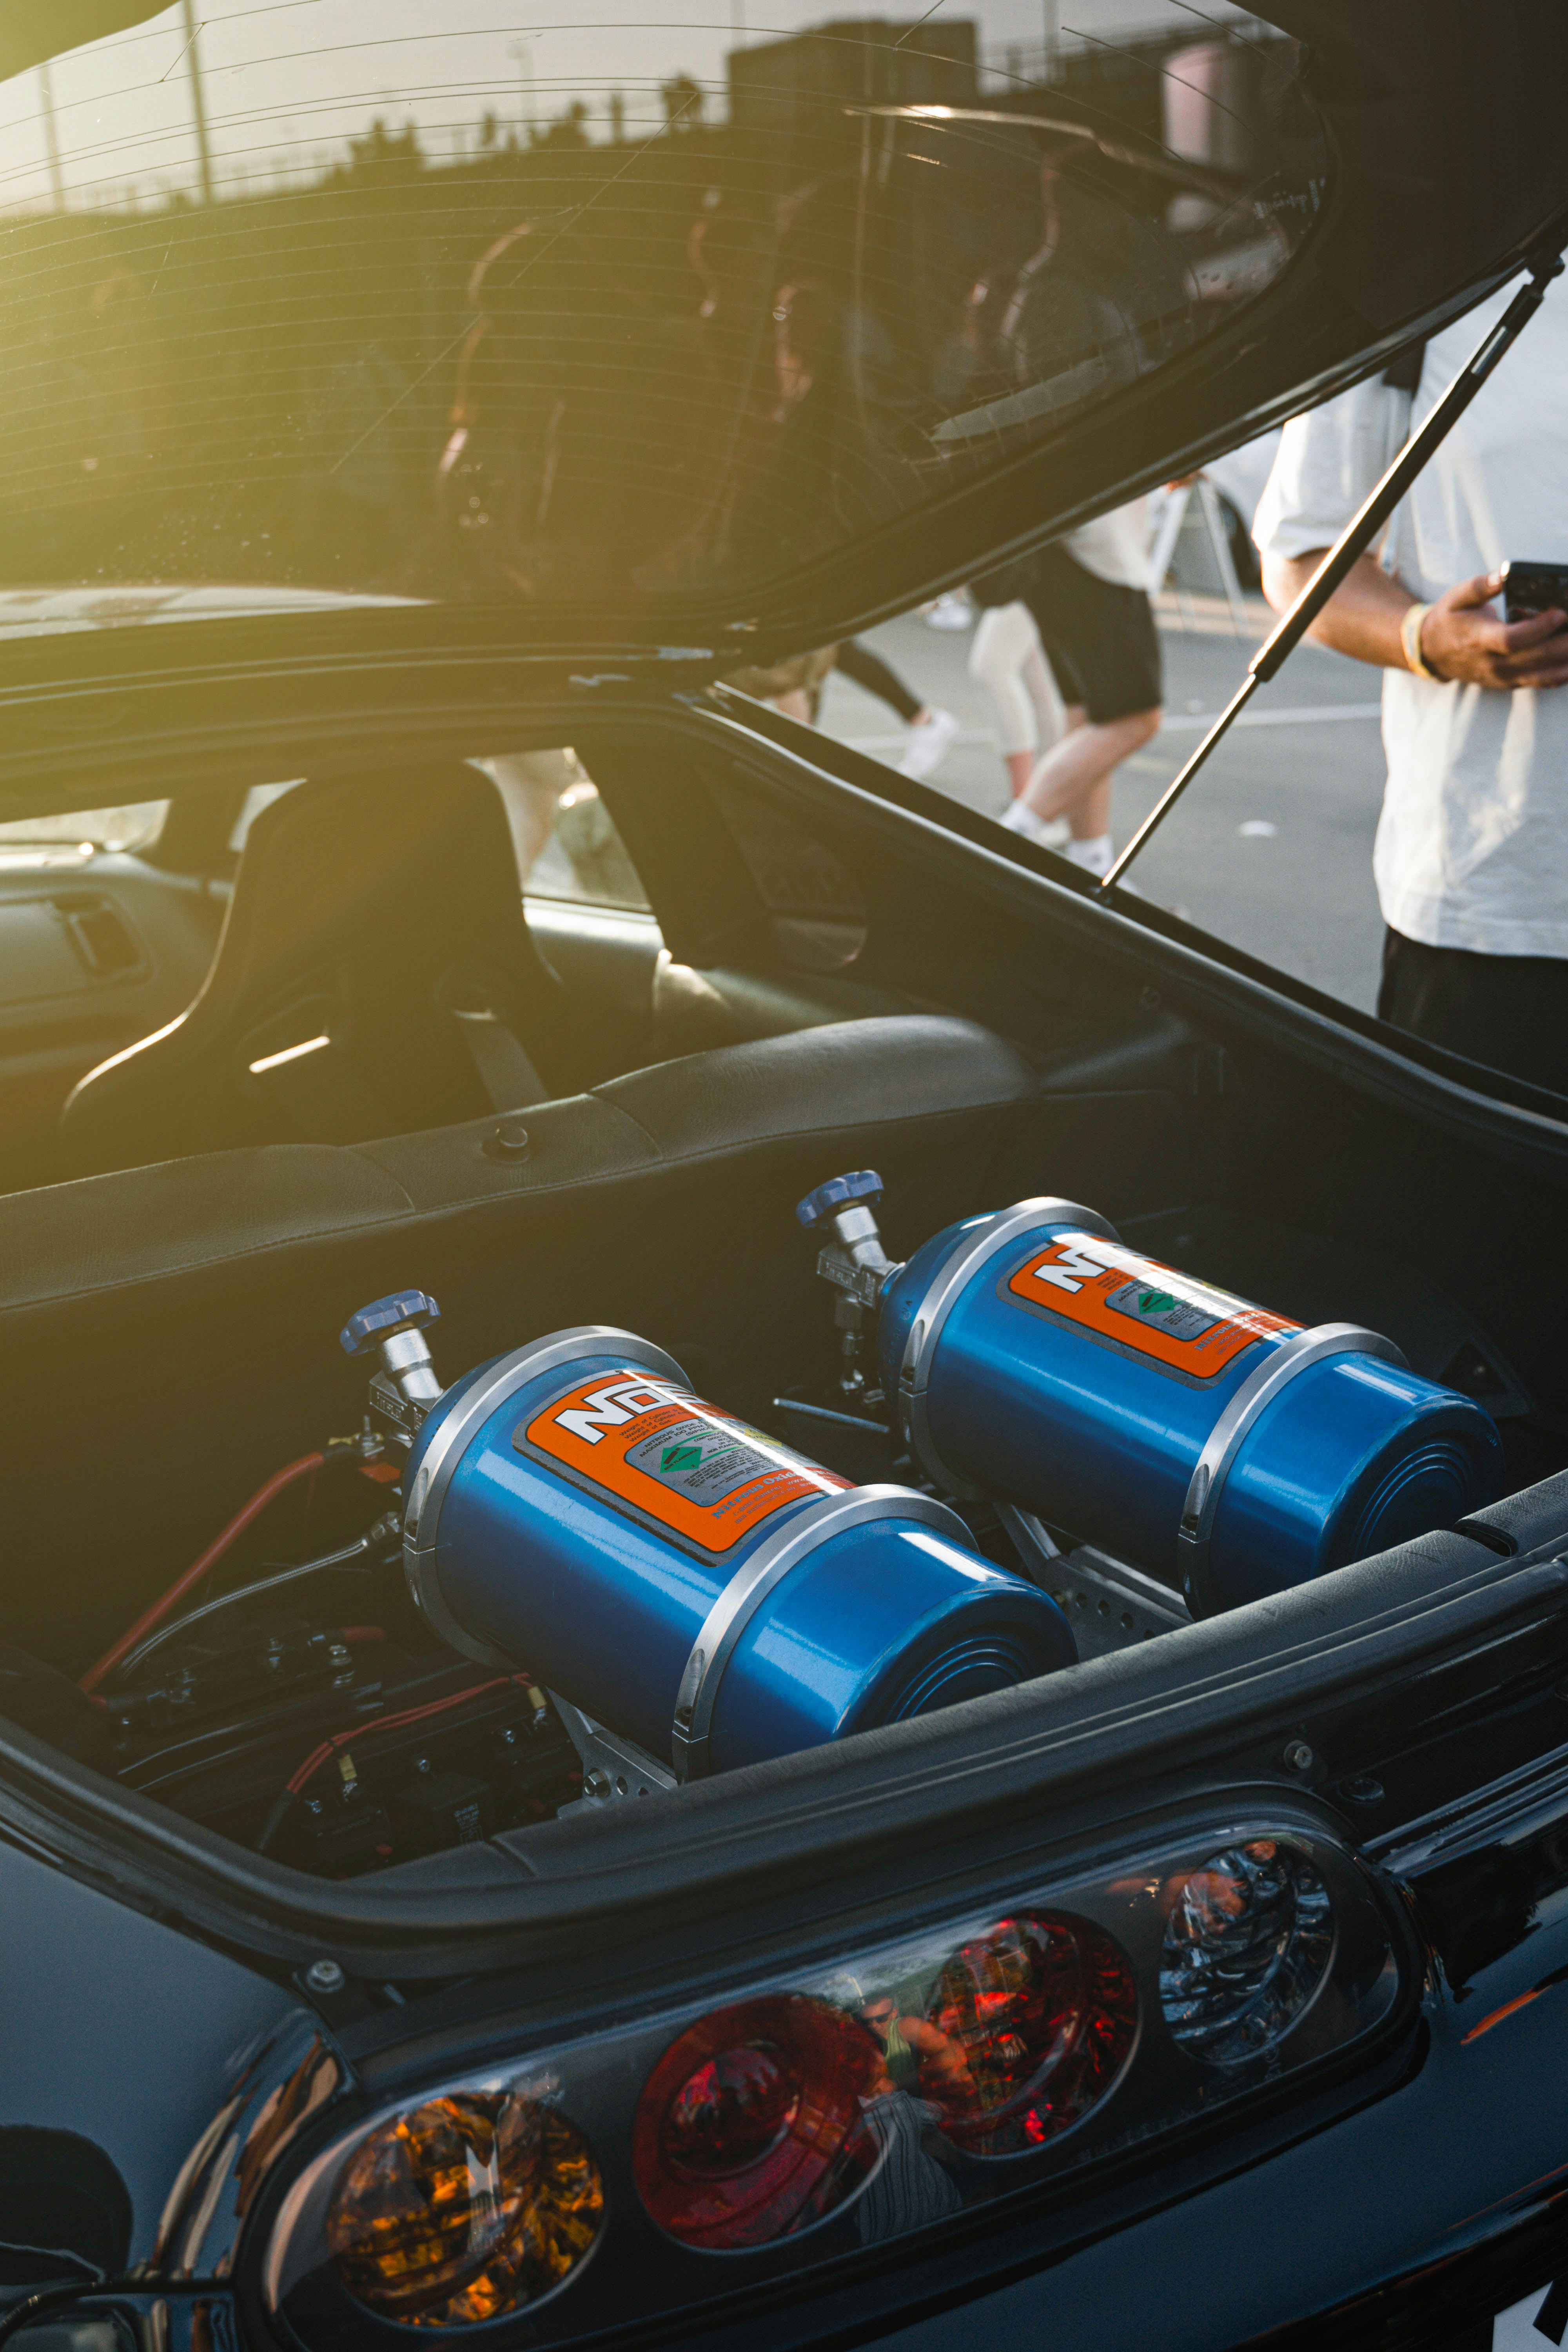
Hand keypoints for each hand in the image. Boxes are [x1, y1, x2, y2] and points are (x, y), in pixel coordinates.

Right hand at [1419, 570, 1567, 687]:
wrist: (1433, 652)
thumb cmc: (1449, 620)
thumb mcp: (1457, 597)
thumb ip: (1480, 586)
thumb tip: (1503, 575)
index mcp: (1480, 640)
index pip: (1512, 639)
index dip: (1538, 628)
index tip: (1559, 613)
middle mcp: (1493, 664)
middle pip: (1537, 657)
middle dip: (1565, 642)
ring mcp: (1503, 677)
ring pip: (1544, 675)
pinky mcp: (1511, 683)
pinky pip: (1542, 682)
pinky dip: (1563, 672)